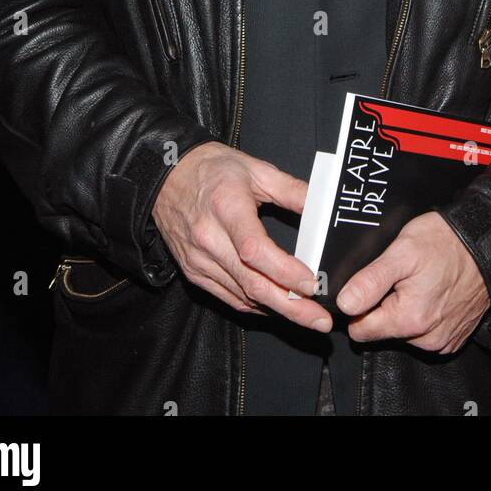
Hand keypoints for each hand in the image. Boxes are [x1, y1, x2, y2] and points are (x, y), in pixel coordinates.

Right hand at [152, 141, 332, 332]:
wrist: (167, 177)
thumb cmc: (212, 170)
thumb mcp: (256, 169)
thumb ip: (292, 190)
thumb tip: (323, 207)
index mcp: (226, 207)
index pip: (255, 250)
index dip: (284, 271)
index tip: (311, 284)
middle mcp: (209, 238)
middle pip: (252, 282)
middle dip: (290, 307)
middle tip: (320, 320)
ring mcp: (199, 260)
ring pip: (242, 295)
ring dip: (276, 310)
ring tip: (308, 317)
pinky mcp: (194, 272)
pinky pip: (229, 296)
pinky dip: (255, 305)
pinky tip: (276, 307)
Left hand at [335, 211, 490, 351]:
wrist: (486, 245)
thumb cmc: (446, 243)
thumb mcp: (402, 252)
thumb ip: (371, 281)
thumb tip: (344, 303)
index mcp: (410, 319)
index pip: (360, 330)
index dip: (358, 307)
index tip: (368, 287)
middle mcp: (427, 338)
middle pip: (382, 331)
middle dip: (383, 306)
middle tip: (399, 278)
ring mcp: (442, 339)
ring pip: (403, 332)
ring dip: (405, 310)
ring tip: (418, 282)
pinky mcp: (453, 337)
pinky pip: (425, 332)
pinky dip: (424, 314)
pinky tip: (431, 292)